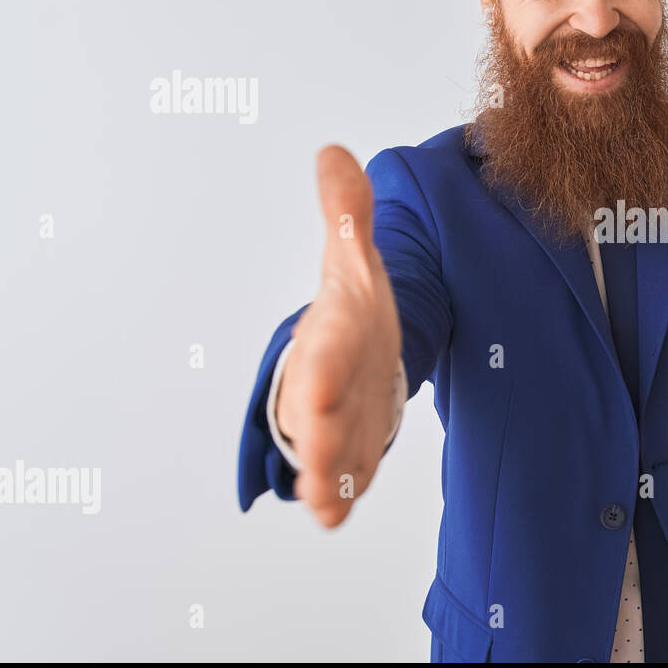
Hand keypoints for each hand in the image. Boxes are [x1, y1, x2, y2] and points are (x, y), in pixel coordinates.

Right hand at [278, 145, 401, 527]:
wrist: (357, 345)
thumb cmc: (355, 304)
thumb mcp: (356, 257)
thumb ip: (348, 211)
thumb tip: (334, 151)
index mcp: (332, 331)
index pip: (323, 345)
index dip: (318, 362)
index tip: (311, 382)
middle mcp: (328, 377)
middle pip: (318, 408)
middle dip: (314, 434)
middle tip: (310, 467)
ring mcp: (339, 414)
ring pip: (329, 448)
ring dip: (326, 475)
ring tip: (322, 505)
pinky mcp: (354, 440)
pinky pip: (346, 468)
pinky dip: (341, 491)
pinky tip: (334, 516)